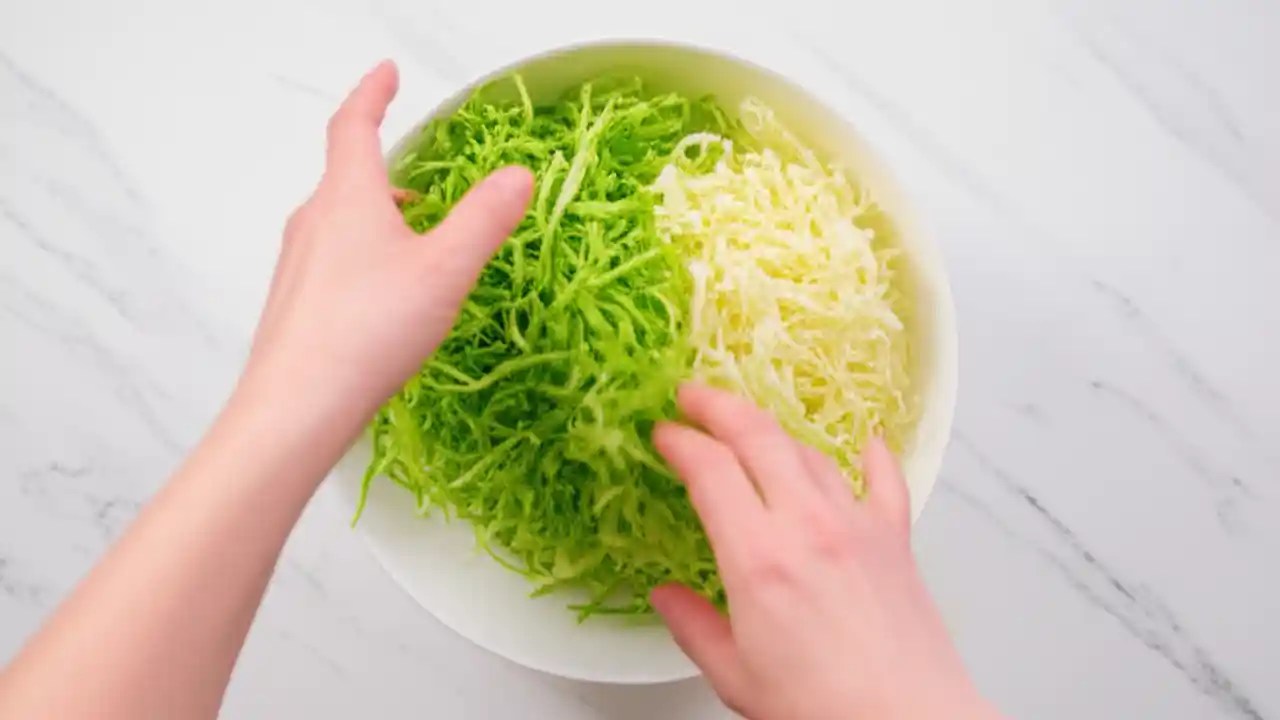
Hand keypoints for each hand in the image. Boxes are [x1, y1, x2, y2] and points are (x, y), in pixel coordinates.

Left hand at [242, 60, 533, 427]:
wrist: (296, 407)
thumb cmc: (371, 327)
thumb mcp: (445, 270)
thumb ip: (485, 219)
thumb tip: (519, 174)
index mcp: (347, 197)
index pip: (353, 126)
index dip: (372, 94)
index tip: (387, 73)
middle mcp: (313, 221)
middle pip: (345, 177)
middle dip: (383, 169)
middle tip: (421, 180)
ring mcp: (297, 264)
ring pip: (338, 221)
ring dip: (376, 216)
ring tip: (414, 239)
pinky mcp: (294, 304)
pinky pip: (331, 260)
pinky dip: (363, 255)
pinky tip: (386, 296)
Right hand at [652, 385, 996, 719]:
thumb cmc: (825, 710)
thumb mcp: (735, 676)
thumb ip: (694, 627)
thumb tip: (666, 598)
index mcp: (758, 558)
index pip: (709, 469)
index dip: (680, 441)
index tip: (662, 433)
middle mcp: (808, 526)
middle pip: (758, 436)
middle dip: (718, 405)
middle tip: (693, 396)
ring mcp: (856, 525)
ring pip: (810, 451)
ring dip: (774, 433)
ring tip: (753, 431)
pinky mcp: (894, 539)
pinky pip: (883, 478)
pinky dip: (870, 454)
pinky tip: (865, 443)